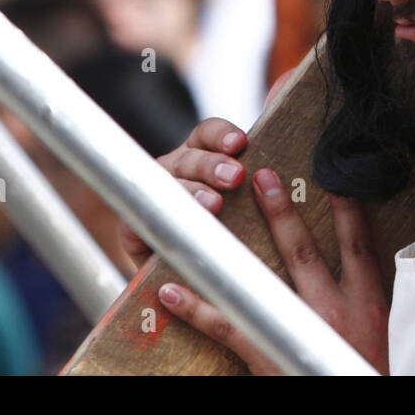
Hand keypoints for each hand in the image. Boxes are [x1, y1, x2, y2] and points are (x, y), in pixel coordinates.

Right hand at [118, 117, 248, 269]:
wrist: (194, 281)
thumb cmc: (229, 239)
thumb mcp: (248, 210)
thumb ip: (261, 186)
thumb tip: (279, 172)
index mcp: (203, 157)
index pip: (208, 134)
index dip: (221, 134)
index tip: (239, 143)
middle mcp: (178, 169)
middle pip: (191, 157)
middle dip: (213, 165)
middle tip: (235, 177)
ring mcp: (155, 194)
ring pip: (170, 182)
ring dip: (192, 191)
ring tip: (214, 205)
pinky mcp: (135, 223)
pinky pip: (146, 213)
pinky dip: (165, 217)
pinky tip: (183, 226)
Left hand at [157, 168, 389, 374]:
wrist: (351, 398)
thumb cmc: (360, 370)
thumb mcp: (377, 333)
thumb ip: (361, 302)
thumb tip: (343, 270)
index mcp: (367, 305)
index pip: (357, 246)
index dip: (346, 209)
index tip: (332, 178)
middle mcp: (334, 312)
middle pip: (304, 251)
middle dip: (282, 211)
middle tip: (263, 176)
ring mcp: (300, 331)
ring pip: (261, 280)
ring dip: (234, 246)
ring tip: (211, 215)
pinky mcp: (268, 354)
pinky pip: (227, 325)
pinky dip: (196, 308)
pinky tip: (172, 291)